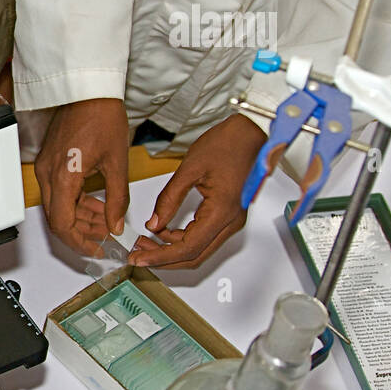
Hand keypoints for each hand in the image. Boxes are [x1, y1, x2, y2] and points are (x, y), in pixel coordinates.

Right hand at [35, 98, 130, 255]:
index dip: (78, 243)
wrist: (88, 89)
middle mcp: (48, 174)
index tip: (96, 249)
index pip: (62, 224)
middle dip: (81, 232)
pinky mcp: (49, 162)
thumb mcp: (117, 163)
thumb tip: (115, 224)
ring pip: (57, 207)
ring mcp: (46, 168)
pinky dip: (74, 203)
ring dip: (79, 218)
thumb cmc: (101, 115)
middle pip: (57, 219)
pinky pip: (57, 192)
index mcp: (63, 176)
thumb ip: (117, 199)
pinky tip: (94, 203)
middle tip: (104, 238)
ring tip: (104, 222)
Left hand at [128, 114, 266, 268]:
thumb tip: (154, 223)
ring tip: (145, 240)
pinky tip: (163, 230)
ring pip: (199, 248)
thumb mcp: (189, 169)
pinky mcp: (229, 214)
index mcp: (222, 212)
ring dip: (171, 249)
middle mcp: (231, 221)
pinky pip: (204, 236)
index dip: (160, 257)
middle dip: (163, 258)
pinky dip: (182, 238)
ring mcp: (233, 219)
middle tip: (138, 252)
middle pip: (194, 255)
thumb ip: (169, 199)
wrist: (252, 132)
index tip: (138, 258)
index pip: (187, 248)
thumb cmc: (228, 143)